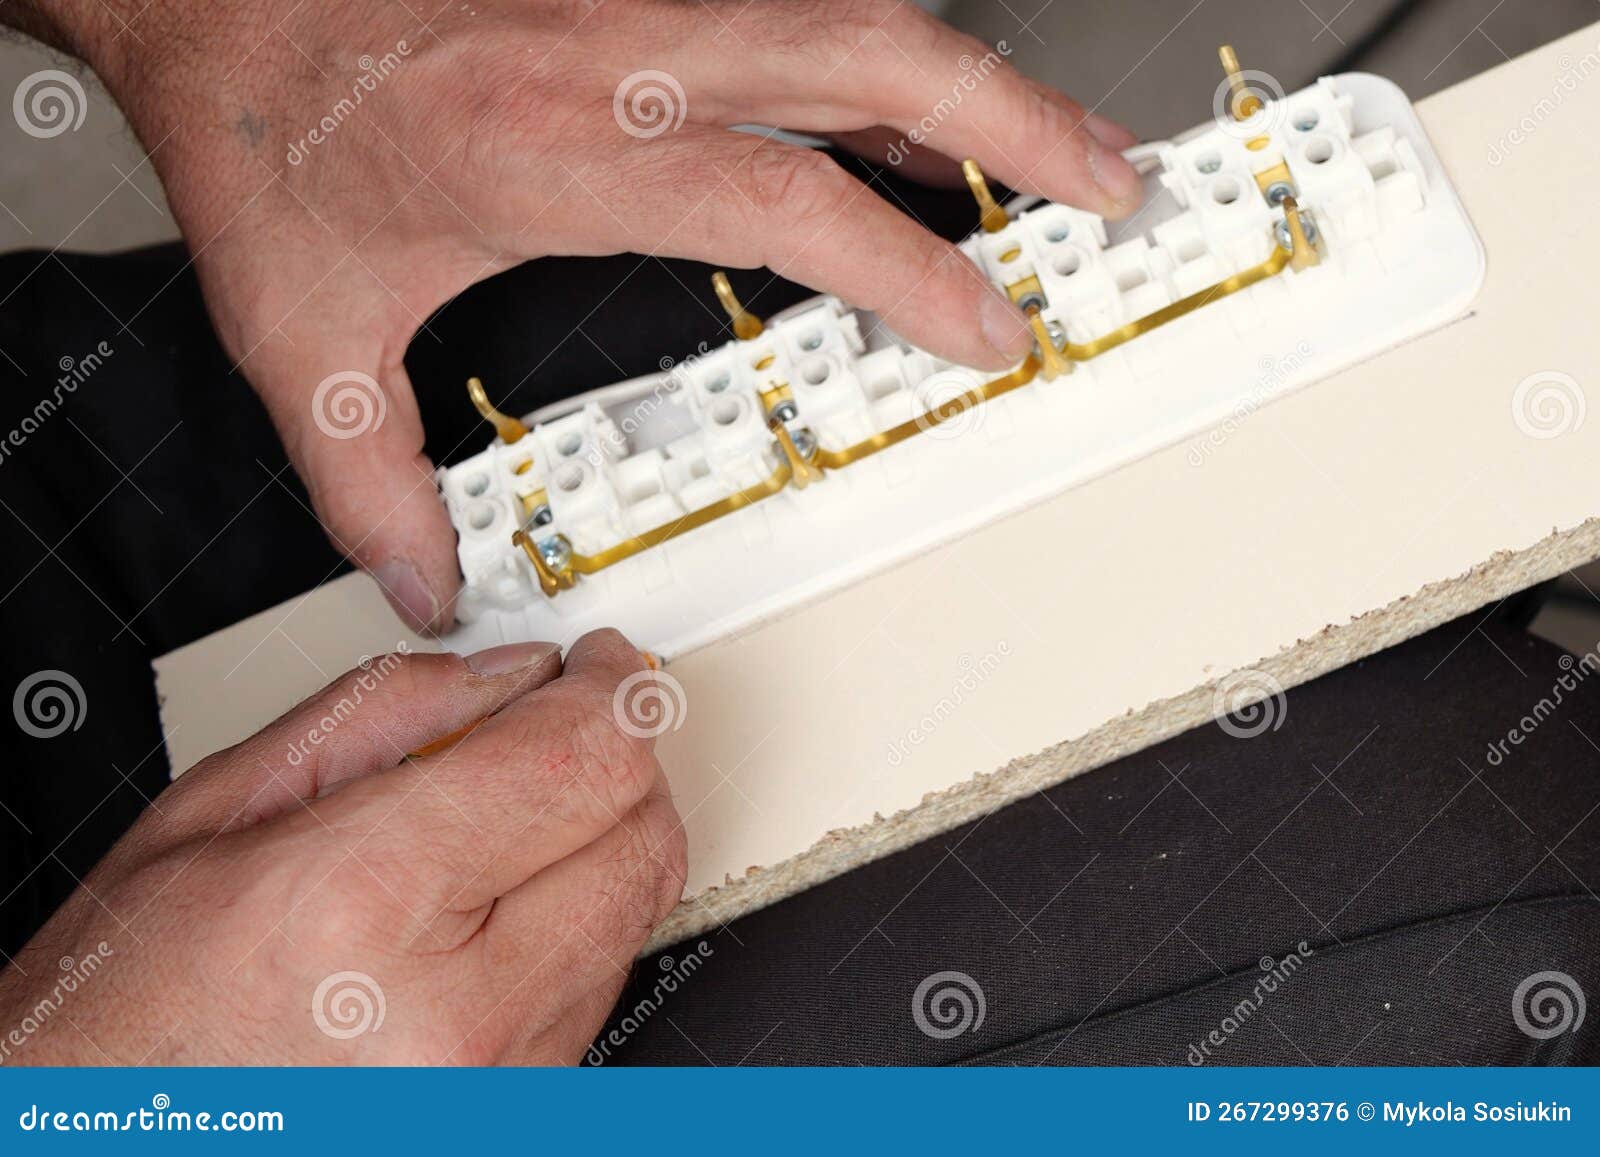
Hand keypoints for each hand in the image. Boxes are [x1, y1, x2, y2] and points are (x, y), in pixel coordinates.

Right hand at [0, 630, 686, 1064]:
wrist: (97, 1140)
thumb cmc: (123, 1010)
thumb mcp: (217, 813)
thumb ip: (384, 715)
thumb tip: (507, 675)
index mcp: (364, 904)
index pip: (578, 763)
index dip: (611, 691)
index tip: (599, 666)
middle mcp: (454, 1012)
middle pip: (642, 839)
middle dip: (620, 761)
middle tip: (564, 726)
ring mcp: (498, 1082)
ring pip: (636, 915)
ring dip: (597, 844)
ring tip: (503, 828)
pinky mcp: (519, 1111)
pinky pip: (599, 987)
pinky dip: (575, 924)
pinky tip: (494, 910)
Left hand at [15, 0, 1138, 631]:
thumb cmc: (262, 130)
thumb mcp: (297, 328)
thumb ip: (367, 480)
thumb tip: (426, 587)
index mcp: (561, 151)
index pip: (786, 204)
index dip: (908, 268)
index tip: (985, 327)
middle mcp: (622, 50)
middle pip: (874, 60)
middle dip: (1017, 125)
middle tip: (1107, 189)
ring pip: (857, 15)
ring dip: (976, 81)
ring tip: (1066, 141)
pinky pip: (802, 5)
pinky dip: (889, 53)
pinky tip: (929, 101)